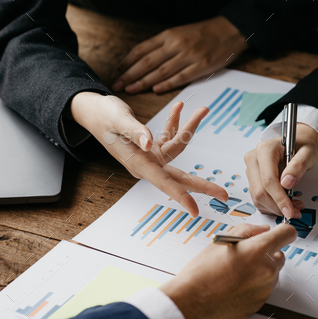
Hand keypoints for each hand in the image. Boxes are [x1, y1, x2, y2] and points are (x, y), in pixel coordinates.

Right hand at [69, 92, 227, 216]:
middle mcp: (146, 163)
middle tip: (224, 194)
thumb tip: (150, 142)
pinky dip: (175, 123)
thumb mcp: (117, 120)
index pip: (164, 183)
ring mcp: (150, 156)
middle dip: (202, 184)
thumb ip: (135, 132)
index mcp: (138, 163)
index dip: (180, 196)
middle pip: (179, 177)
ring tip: (202, 109)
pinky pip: (170, 136)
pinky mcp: (152, 146)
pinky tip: (179, 108)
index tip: (195, 210)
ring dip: (189, 127)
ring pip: (178, 146)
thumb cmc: (102, 116)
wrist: (92, 111)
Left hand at [111, 17, 247, 93]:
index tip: (116, 73)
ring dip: (143, 81)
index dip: (126, 63)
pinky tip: (155, 89)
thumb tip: (144, 61)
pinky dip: (167, 84)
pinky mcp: (201, 66)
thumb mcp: (180, 33)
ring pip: (160, 71)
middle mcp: (176, 45)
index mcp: (169, 36)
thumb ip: (163, 46)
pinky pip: (180, 77)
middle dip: (129, 74)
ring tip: (131, 89)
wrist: (230, 31)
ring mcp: (188, 56)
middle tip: (117, 85)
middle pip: (146, 62)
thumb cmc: (205, 34)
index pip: (140, 50)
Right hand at [159, 223, 296, 318]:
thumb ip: (248, 231)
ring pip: (272, 273)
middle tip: (245, 256)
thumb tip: (263, 230)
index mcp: (258, 250)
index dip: (283, 232)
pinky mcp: (261, 303)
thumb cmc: (201, 272)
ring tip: (236, 273)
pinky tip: (235, 286)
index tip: (280, 234)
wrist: (190, 302)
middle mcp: (266, 270)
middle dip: (267, 253)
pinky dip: (255, 286)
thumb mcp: (222, 241)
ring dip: (261, 270)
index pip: (287, 234)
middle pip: (280, 255)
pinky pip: (264, 289)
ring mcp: (265, 288)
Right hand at [244, 123, 317, 218]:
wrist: (298, 142)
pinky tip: (285, 203)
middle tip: (296, 212)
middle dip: (278, 206)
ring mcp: (251, 169)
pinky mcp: (253, 179)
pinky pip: (258, 198)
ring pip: (257, 198)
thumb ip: (298, 166)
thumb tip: (287, 183)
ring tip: (293, 206)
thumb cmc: (303, 145)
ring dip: (275, 208)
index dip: (279, 198)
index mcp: (265, 150)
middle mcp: (253, 159)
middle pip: (260, 191)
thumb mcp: (308, 153)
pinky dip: (271, 206)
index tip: (290, 211)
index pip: (268, 180)